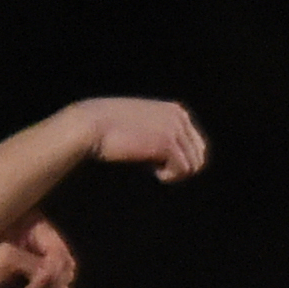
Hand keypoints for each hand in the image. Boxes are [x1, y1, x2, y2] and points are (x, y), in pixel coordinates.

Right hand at [72, 98, 207, 182]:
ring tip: (151, 168)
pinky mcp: (167, 143)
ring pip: (193, 165)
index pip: (196, 144)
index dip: (179, 159)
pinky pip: (183, 170)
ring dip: (172, 172)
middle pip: (198, 155)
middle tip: (155, 169)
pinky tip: (150, 170)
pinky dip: (168, 176)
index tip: (156, 163)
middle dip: (179, 167)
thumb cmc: (107, 129)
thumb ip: (157, 134)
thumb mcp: (138, 125)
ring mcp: (175, 128)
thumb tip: (169, 159)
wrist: (90, 125)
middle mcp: (180, 117)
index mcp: (176, 111)